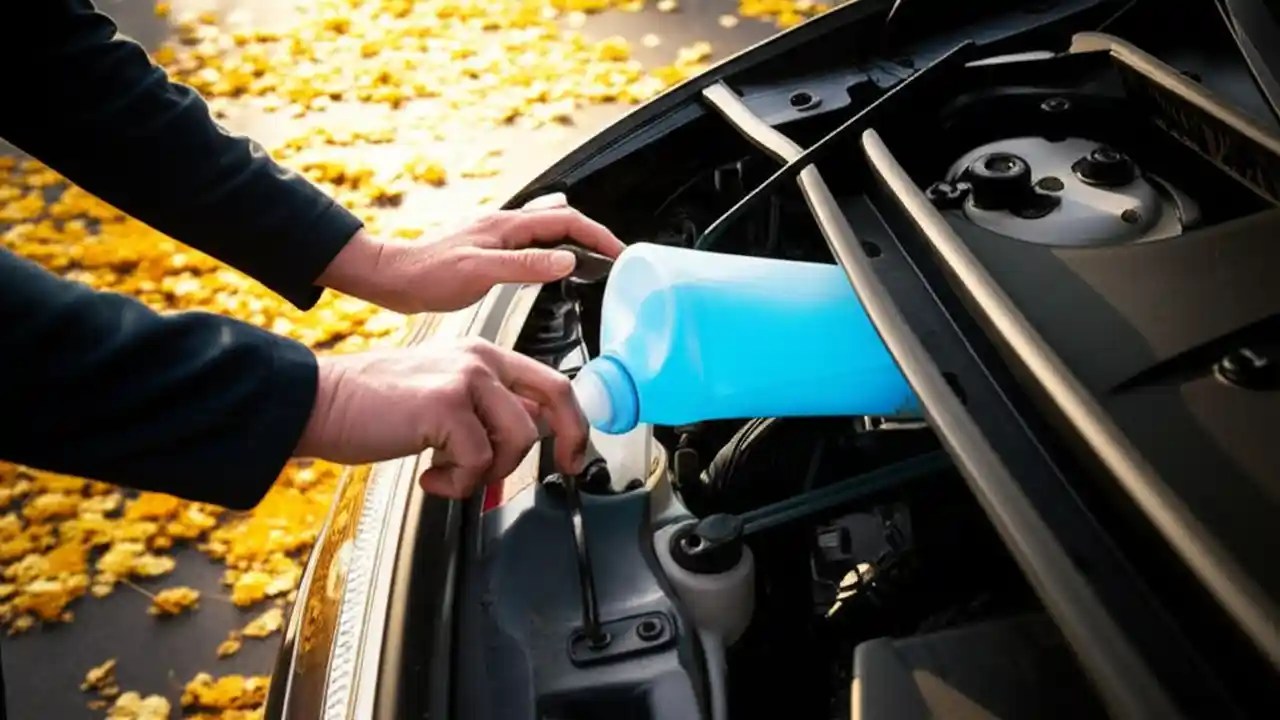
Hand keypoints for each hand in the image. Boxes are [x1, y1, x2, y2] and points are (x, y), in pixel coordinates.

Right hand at [294, 338, 586, 498]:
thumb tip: (530, 431)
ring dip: (490, 471)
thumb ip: (486, 407)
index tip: (574, 452)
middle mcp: (480, 358)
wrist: (320, 402)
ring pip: (518, 437)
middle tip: (565, 468)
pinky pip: (479, 459)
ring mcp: (465, 377)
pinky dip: (458, 482)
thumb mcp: (443, 395)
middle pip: (556, 395)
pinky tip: (430, 476)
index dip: (573, 420)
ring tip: (452, 473)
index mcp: (482, 354)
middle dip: (570, 438)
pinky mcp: (446, 404)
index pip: (550, 380)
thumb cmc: (375, 406)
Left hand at [317, 197, 624, 313]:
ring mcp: (496, 234)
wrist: (393, 278)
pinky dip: (553, 244)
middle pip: (560, 218)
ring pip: (546, 226)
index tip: (620, 253)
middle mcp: (503, 223)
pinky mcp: (488, 248)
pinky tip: (552, 257)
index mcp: (506, 225)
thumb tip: (568, 259)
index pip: (566, 221)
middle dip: (592, 233)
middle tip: (614, 255)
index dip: (597, 235)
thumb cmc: (428, 276)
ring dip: (574, 235)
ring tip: (594, 252)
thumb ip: (526, 265)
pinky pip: (532, 239)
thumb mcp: (481, 273)